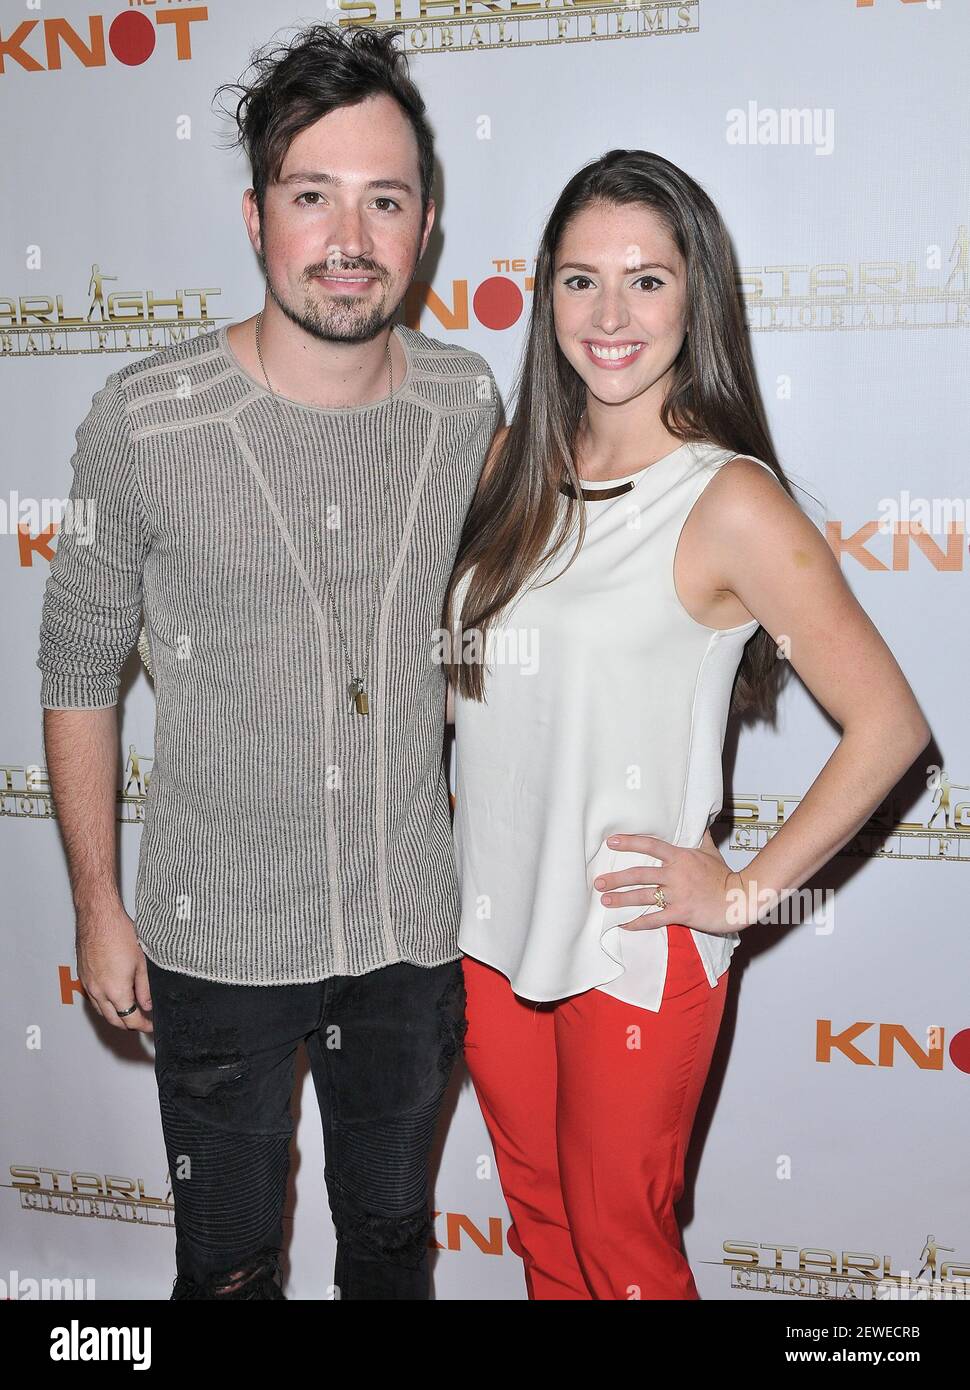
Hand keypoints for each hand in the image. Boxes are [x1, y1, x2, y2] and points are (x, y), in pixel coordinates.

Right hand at [76, 901, 153, 1032]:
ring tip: (130, 1011)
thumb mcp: (141, 963)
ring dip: (115, 1015)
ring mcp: (88, 984)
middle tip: (142, 1022)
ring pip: (101, 1010)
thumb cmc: (120, 934)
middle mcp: (98, 992)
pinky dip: (104, 1003)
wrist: (99, 917)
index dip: (143, 1026)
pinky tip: (114, 996)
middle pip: (113, 1019)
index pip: (130, 1019)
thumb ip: (144, 988)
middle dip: (128, 1024)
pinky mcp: (82, 976)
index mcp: (116, 991)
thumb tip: (147, 1005)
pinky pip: (93, 998)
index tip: (150, 1026)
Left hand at [593, 829, 751, 935]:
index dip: (629, 842)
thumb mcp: (711, 851)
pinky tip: (624, 924)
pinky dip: (638, 923)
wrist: (739, 898)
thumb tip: (699, 820)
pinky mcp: (681, 913)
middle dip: (616, 878)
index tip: (610, 842)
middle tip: (598, 882)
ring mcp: (677, 894)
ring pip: (643, 896)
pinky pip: (654, 919)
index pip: (650, 845)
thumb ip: (700, 836)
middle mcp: (675, 874)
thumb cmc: (725, 875)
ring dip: (621, 900)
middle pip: (639, 874)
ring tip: (605, 901)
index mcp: (680, 857)